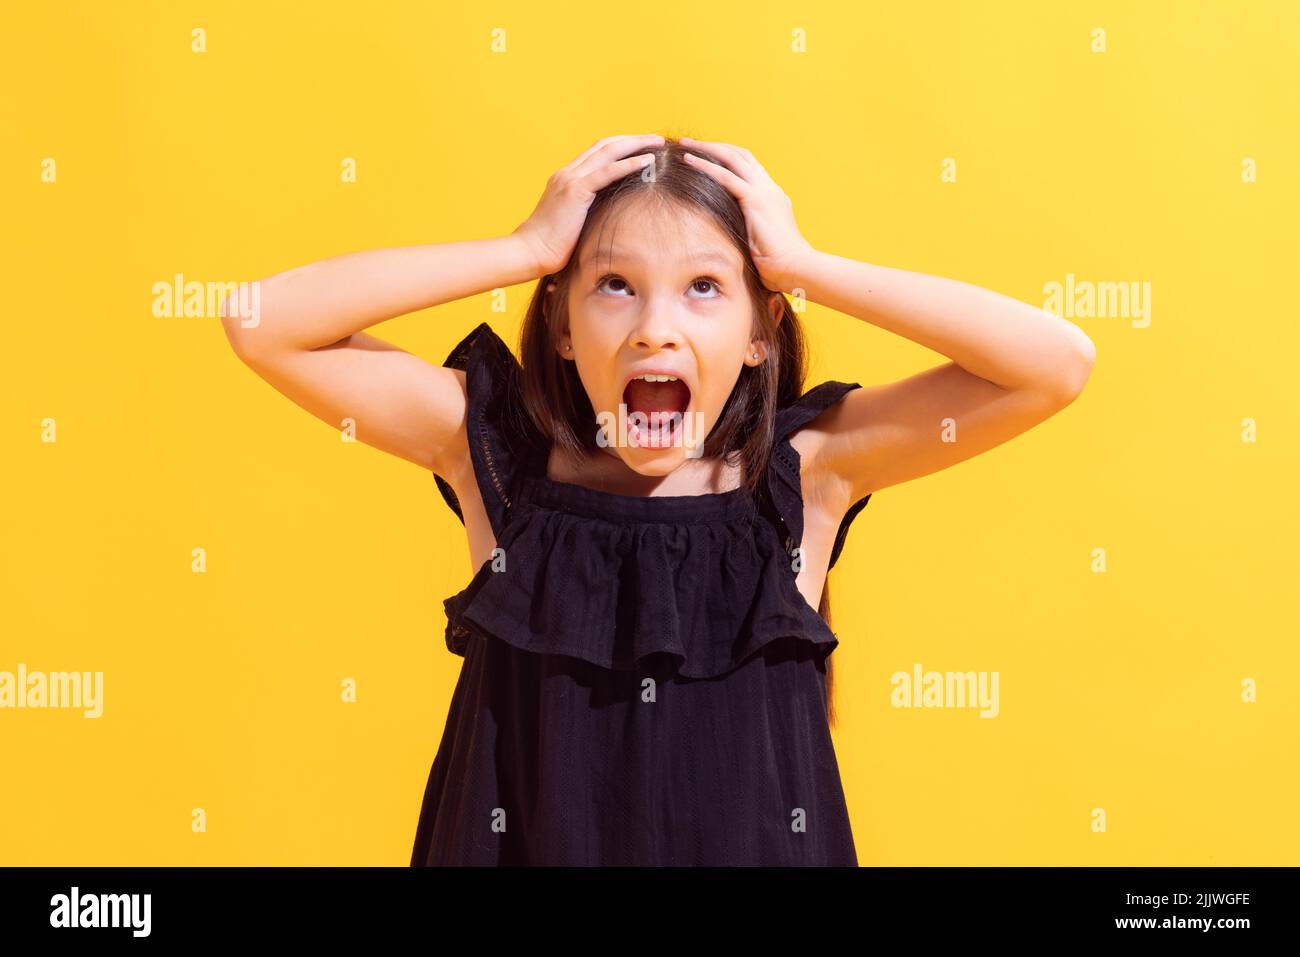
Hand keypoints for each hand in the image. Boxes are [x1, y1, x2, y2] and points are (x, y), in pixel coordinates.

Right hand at [512, 134, 664, 275]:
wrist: (530, 252)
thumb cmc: (550, 248)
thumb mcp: (572, 224)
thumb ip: (586, 214)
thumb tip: (606, 220)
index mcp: (565, 179)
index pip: (596, 154)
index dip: (620, 147)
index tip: (642, 148)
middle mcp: (567, 173)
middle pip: (604, 145)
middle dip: (632, 139)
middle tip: (655, 139)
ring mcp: (570, 179)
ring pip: (608, 151)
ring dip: (636, 144)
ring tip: (658, 143)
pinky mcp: (576, 191)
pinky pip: (608, 171)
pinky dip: (630, 163)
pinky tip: (648, 161)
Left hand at [680, 136, 813, 292]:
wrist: (797, 269)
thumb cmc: (780, 266)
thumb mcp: (761, 243)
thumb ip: (748, 232)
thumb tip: (729, 238)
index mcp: (773, 197)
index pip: (749, 168)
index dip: (728, 158)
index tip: (707, 157)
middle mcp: (770, 189)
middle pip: (741, 155)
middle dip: (716, 146)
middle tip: (692, 143)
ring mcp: (765, 192)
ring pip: (733, 158)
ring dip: (708, 148)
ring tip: (686, 144)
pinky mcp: (756, 201)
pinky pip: (726, 176)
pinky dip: (706, 166)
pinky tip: (690, 161)